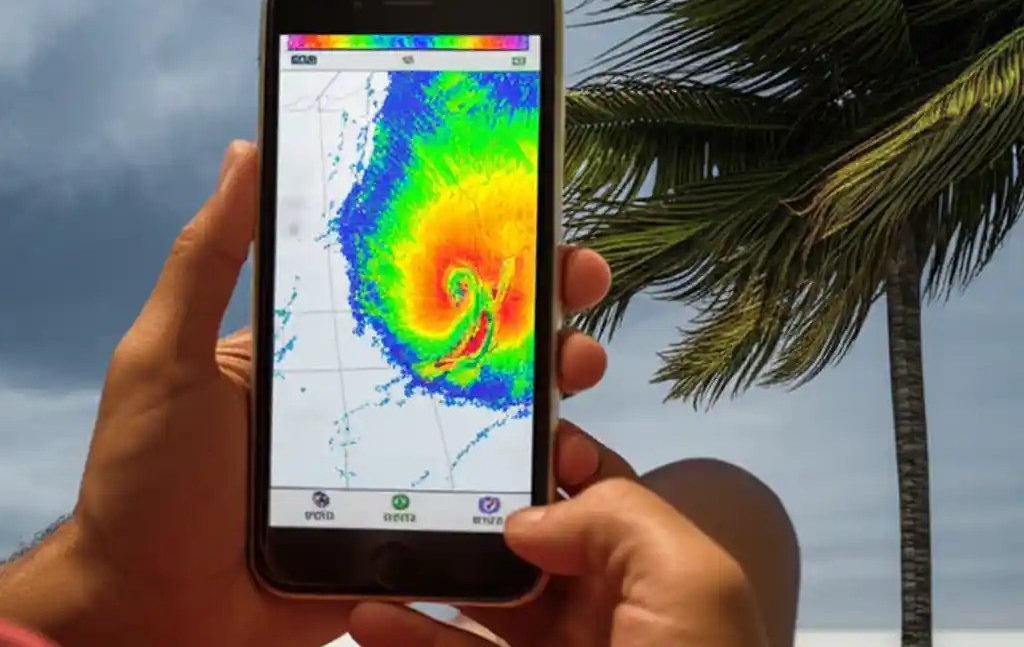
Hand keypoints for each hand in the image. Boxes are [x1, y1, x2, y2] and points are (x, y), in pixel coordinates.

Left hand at [55, 140, 613, 645]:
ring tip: (578, 365)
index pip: (402, 279)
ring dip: (546, 379)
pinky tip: (565, 454)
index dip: (458, 241)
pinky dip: (530, 473)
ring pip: (487, 411)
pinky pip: (480, 493)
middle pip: (463, 337)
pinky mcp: (406, 524)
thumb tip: (247, 151)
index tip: (524, 209)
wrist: (151, 613)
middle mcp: (362, 395)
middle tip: (577, 273)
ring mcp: (391, 462)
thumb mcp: (166, 357)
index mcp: (312, 347)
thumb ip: (207, 260)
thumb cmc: (147, 481)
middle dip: (530, 302)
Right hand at [346, 427, 768, 646]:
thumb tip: (526, 517)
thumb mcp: (690, 580)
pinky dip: (409, 637)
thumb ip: (616, 516)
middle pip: (523, 540)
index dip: (543, 456)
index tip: (480, 428)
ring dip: (422, 576)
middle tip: (401, 479)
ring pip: (477, 603)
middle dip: (466, 508)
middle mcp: (602, 609)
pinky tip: (365, 620)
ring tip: (365, 551)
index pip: (594, 490)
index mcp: (653, 569)